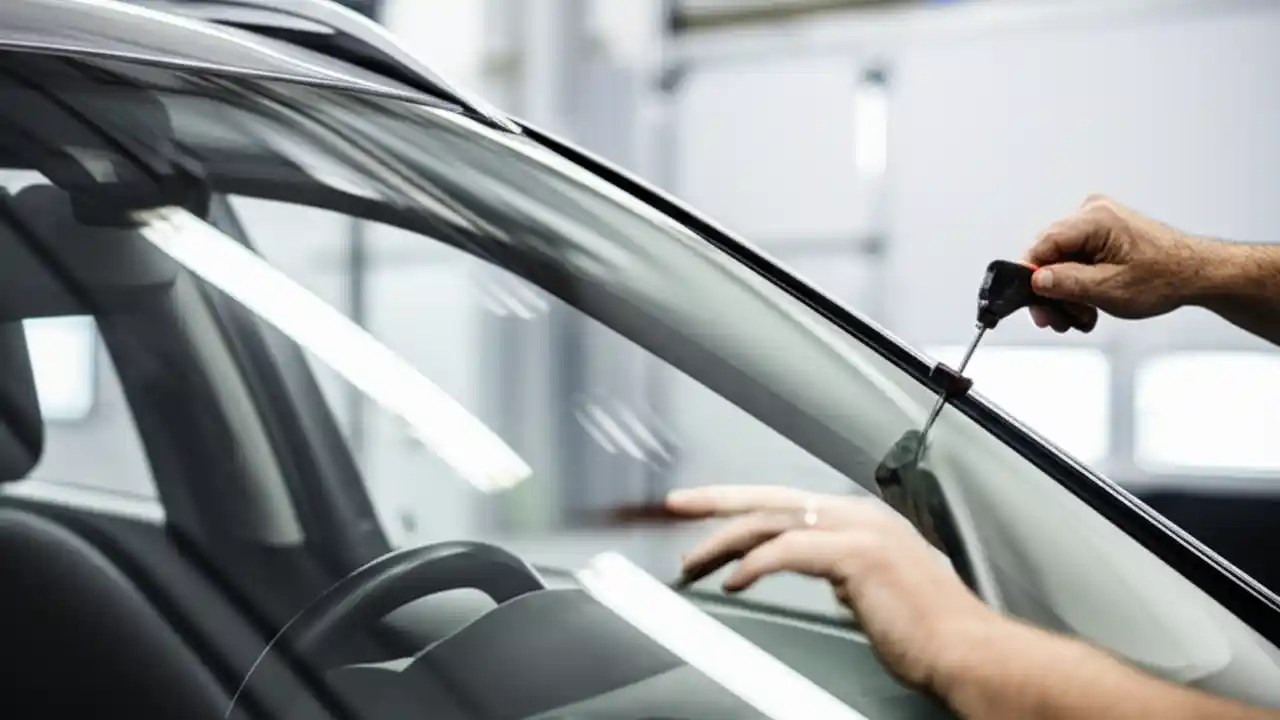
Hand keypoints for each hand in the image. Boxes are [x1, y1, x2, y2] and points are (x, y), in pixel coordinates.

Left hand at [666, 485, 998, 691]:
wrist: (968, 651)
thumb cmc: (929, 630)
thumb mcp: (878, 588)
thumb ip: (849, 573)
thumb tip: (826, 575)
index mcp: (863, 518)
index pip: (789, 502)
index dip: (743, 503)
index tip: (707, 511)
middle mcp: (859, 515)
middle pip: (772, 498)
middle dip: (718, 501)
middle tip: (678, 505)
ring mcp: (859, 531)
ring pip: (772, 522)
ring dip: (725, 541)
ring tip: (694, 561)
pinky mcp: (856, 556)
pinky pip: (787, 552)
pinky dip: (753, 564)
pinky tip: (733, 581)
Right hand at [1023, 194, 1207, 332]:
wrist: (1199, 274)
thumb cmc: (1167, 277)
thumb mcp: (1110, 289)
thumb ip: (1067, 283)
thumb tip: (1035, 280)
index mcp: (1094, 219)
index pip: (1042, 245)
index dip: (1031, 277)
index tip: (1032, 304)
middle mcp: (1092, 213)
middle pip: (1050, 255)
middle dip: (1052, 292)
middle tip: (1058, 320)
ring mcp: (1098, 223)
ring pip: (1062, 261)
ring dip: (1066, 293)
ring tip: (1081, 317)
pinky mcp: (1103, 235)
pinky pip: (1076, 260)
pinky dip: (1079, 284)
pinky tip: (1088, 305)